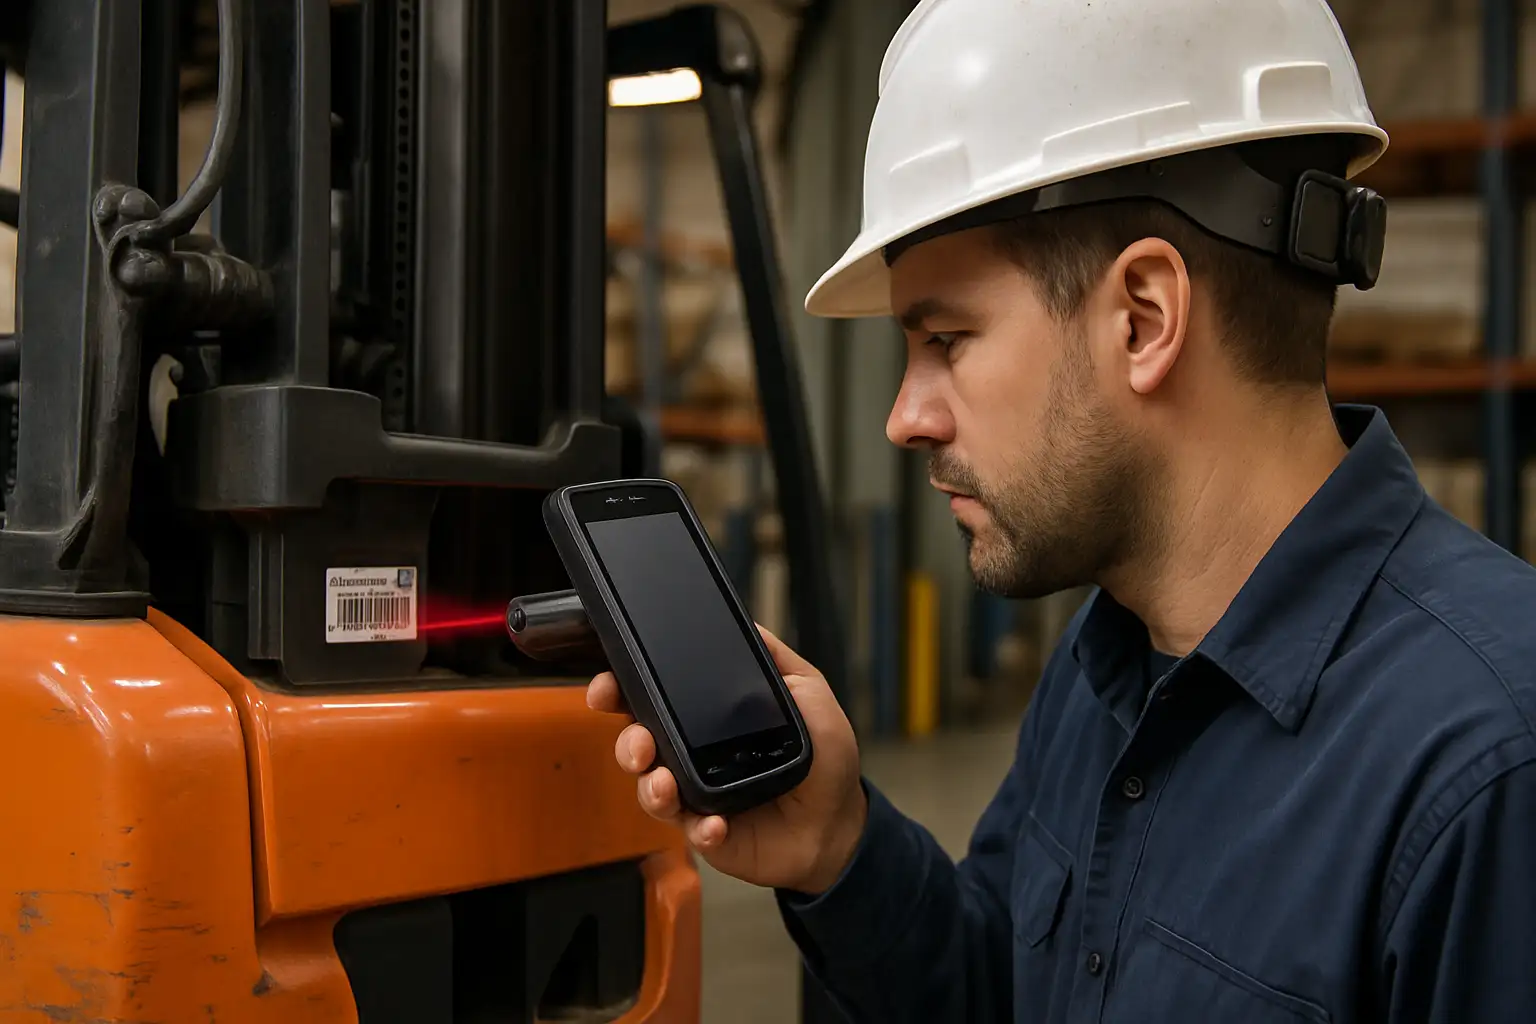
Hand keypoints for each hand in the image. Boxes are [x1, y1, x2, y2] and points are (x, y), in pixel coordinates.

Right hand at [586, 625, 866, 894]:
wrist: (842, 819)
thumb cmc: (824, 756)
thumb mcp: (807, 691)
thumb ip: (773, 658)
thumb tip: (743, 623)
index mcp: (706, 719)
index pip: (652, 700)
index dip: (622, 690)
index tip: (608, 686)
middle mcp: (693, 755)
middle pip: (637, 744)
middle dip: (628, 741)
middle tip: (640, 743)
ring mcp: (696, 796)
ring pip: (650, 788)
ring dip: (650, 786)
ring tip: (666, 783)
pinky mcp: (708, 833)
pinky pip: (688, 830)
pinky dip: (698, 827)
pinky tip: (715, 823)